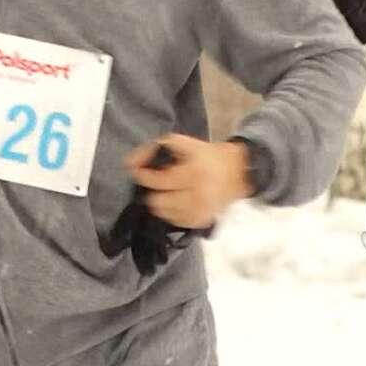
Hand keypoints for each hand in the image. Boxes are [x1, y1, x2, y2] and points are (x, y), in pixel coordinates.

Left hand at [124, 134, 251, 229]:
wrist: (236, 173)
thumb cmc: (205, 155)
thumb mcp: (181, 142)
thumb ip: (152, 149)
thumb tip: (128, 163)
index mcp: (193, 174)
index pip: (157, 181)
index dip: (142, 176)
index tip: (138, 171)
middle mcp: (197, 196)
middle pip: (157, 201)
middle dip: (152, 190)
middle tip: (157, 182)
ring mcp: (199, 212)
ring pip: (163, 214)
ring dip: (159, 202)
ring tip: (167, 191)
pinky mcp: (200, 222)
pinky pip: (174, 221)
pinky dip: (170, 211)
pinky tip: (177, 200)